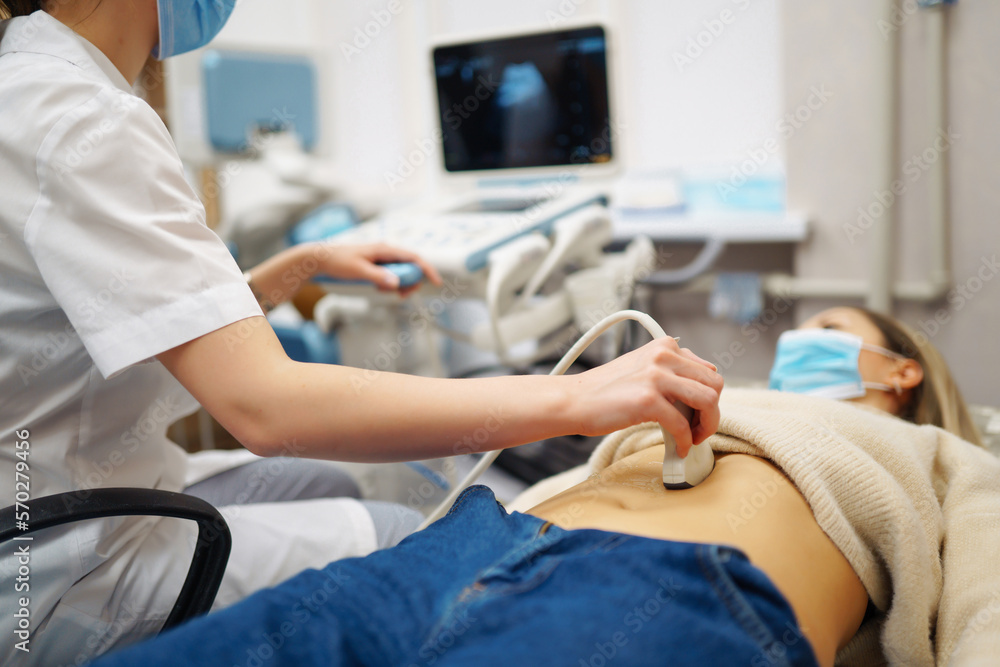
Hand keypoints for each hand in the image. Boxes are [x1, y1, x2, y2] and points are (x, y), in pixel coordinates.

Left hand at [312, 242, 442, 296]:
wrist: (319, 259)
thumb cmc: (337, 261)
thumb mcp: (358, 270)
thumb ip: (378, 276)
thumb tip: (397, 283)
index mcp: (384, 249)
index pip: (414, 257)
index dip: (427, 269)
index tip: (436, 282)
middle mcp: (385, 252)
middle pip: (410, 267)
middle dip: (411, 282)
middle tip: (403, 295)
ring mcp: (380, 259)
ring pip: (400, 273)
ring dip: (399, 285)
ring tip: (386, 292)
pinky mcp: (375, 266)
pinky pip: (390, 276)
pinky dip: (389, 284)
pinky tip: (378, 289)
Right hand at [566, 337, 722, 456]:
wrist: (574, 400)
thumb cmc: (605, 390)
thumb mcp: (642, 368)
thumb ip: (670, 373)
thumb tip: (698, 394)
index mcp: (665, 346)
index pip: (708, 371)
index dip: (708, 396)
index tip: (697, 413)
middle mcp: (664, 355)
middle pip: (714, 384)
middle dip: (711, 412)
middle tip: (698, 429)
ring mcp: (656, 376)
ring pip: (708, 401)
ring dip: (706, 426)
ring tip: (693, 438)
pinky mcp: (648, 400)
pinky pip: (683, 425)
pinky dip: (685, 441)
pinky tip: (678, 447)